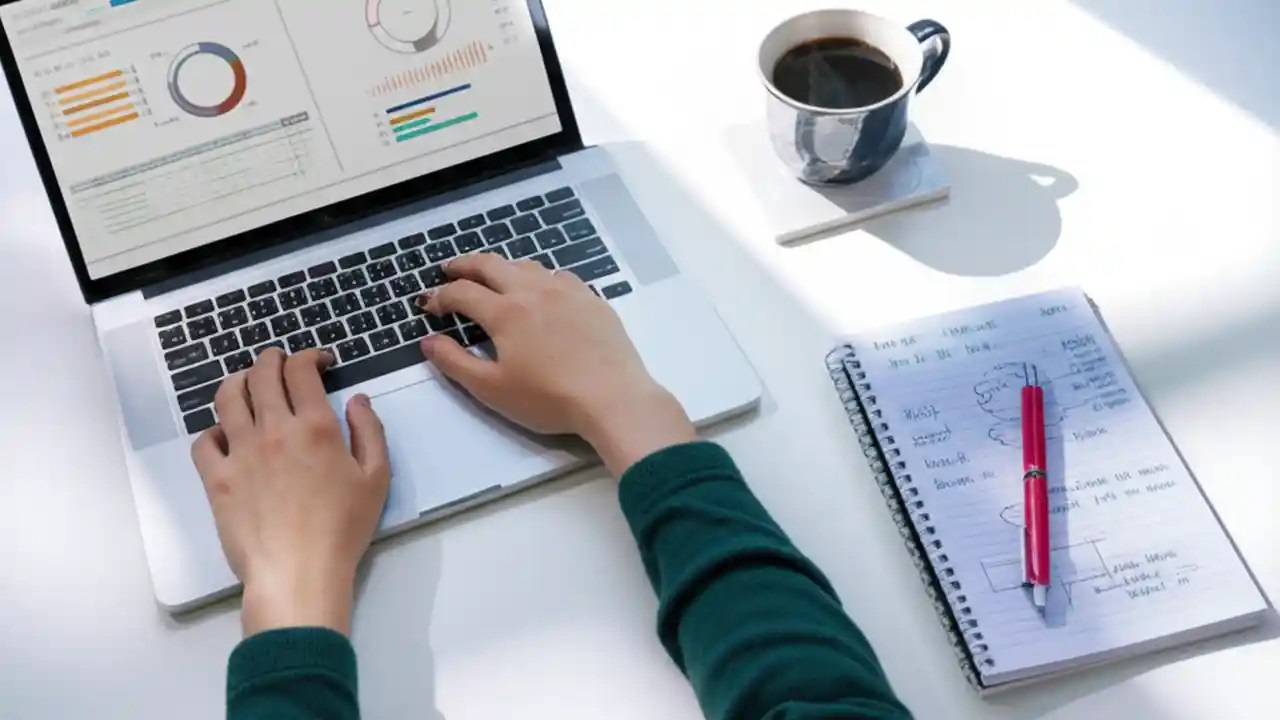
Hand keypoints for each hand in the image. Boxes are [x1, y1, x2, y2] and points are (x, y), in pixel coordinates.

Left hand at [191, 349, 389, 636]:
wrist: (298, 573)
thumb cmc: (343, 530)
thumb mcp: (376, 478)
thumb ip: (370, 431)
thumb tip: (357, 400)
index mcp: (316, 427)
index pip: (301, 370)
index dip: (309, 356)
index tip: (319, 363)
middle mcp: (274, 430)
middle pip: (262, 374)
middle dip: (272, 359)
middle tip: (281, 363)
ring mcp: (241, 452)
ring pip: (227, 397)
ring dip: (238, 381)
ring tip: (248, 384)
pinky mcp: (217, 478)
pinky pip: (204, 441)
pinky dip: (213, 430)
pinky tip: (227, 436)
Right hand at [417, 254, 695, 475]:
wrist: (612, 397)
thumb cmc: (548, 398)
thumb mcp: (492, 389)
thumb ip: (455, 363)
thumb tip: (429, 341)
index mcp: (505, 312)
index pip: (462, 293)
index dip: (440, 296)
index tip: (430, 305)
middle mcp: (533, 291)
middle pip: (491, 264)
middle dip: (465, 265)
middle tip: (450, 269)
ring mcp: (566, 291)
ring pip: (527, 265)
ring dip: (502, 266)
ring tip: (493, 275)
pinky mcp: (592, 299)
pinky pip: (559, 276)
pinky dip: (540, 276)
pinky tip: (543, 288)